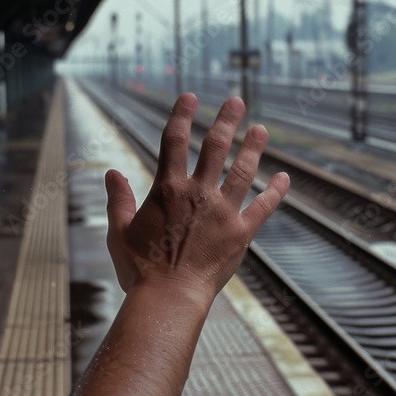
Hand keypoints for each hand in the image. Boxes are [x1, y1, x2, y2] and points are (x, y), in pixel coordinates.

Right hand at [104, 93, 288, 305]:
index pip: (173, 140)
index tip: (190, 97)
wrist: (169, 298)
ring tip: (261, 129)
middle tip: (236, 101)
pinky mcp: (242, 233)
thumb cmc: (140, 269)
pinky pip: (263, 207)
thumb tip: (111, 173)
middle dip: (226, 120)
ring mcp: (223, 212)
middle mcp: (198, 193)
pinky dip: (276, 192)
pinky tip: (284, 178)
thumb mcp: (119, 232)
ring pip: (243, 171)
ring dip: (253, 147)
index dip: (182, 115)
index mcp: (167, 189)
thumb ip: (118, 200)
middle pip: (215, 146)